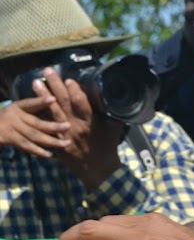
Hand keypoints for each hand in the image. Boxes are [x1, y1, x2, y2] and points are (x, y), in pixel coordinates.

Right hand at [0, 95, 69, 157]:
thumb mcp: (16, 113)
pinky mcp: (6, 138)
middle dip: (54, 125)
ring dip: (51, 141)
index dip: (41, 101)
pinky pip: (26, 146)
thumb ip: (32, 111)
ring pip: (34, 135)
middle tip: (69, 126)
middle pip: (36, 122)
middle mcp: (13, 115)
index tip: (54, 99)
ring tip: (66, 143)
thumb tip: (55, 105)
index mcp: (16, 107)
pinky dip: (39, 151)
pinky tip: (50, 155)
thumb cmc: (7, 121)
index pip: (30, 103)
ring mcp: (9, 127)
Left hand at [34, 69, 123, 189]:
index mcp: (91, 123)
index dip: (75, 90)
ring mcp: (64, 133)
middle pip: (64, 102)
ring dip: (43, 96)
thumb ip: (111, 113)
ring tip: (36, 83)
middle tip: (48, 71)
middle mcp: (76, 126)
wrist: (98, 168)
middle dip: (56, 85)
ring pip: (52, 111)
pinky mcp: (57, 139)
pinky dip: (40, 114)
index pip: (82, 103)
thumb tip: (111, 96)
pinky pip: (47, 125)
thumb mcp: (114, 128)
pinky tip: (33, 104)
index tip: (69, 79)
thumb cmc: (108, 147)